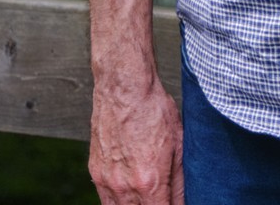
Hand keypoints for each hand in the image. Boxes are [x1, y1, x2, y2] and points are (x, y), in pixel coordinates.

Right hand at [89, 73, 183, 204]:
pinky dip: (118, 202)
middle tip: (162, 198)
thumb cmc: (153, 109)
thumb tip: (184, 201)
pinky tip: (130, 195)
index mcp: (149, 181)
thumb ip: (180, 180)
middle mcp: (125, 186)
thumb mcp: (179, 144)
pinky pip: (105, 199)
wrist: (124, 87)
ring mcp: (107, 180)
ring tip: (147, 198)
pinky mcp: (95, 171)